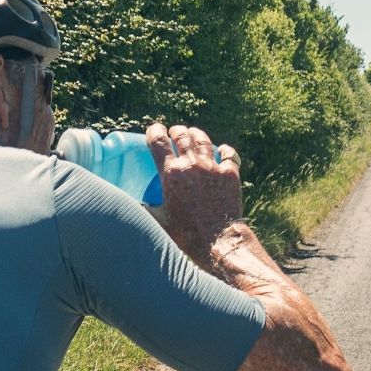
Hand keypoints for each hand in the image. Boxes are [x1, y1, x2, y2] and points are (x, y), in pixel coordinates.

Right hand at [146, 123, 243, 265]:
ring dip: (196, 134)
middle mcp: (192, 164)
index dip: (154, 131)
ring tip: (193, 134)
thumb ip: (147, 208)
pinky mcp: (230, 175)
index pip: (158, 141)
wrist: (217, 240)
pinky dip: (224, 150)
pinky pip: (229, 155)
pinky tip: (222, 150)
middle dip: (176, 131)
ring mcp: (213, 167)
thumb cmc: (185, 233)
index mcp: (171, 172)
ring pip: (204, 141)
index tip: (153, 130)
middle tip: (174, 132)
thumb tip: (139, 205)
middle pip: (182, 136)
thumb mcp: (158, 219)